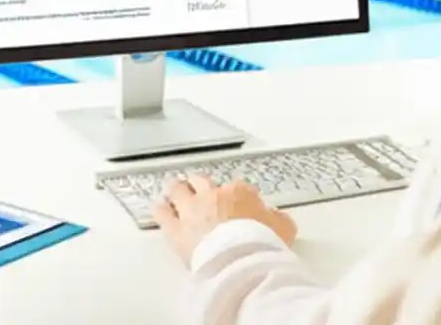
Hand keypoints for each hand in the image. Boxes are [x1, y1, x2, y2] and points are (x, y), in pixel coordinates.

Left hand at [153, 175, 297, 266]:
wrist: (239, 260)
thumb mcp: (282, 230)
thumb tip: (279, 218)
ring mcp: (191, 210)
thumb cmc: (260, 244)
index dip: (234, 193)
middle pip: (201, 181)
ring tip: (174, 189)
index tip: (234, 199)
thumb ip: (279, 220)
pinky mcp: (176, 229)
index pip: (235, 186)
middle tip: (197, 186)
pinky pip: (163, 213)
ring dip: (177, 190)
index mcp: (238, 193)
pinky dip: (161, 210)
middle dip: (199, 183)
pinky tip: (159, 208)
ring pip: (178, 190)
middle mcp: (212, 196)